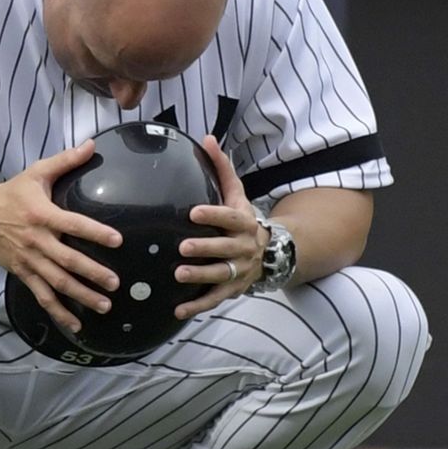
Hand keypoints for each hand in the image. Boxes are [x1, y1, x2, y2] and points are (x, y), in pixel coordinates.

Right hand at [0, 140, 122, 332]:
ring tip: (104, 305)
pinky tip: (76, 325)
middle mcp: (37, 240)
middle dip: (92, 273)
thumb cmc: (12, 193)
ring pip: (57, 282)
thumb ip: (66, 161)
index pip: (73, 224)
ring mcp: (29, 260)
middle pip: (67, 260)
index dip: (95, 232)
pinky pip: (42, 296)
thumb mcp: (37, 173)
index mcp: (42, 214)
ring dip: (81, 295)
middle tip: (115, 284)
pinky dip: (58, 311)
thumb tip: (93, 144)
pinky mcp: (23, 273)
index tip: (117, 241)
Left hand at [173, 135, 264, 318]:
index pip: (229, 217)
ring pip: (220, 275)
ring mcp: (239, 270)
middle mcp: (244, 247)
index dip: (213, 215)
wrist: (269, 251)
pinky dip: (197, 306)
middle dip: (206, 249)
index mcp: (243, 222)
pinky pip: (214, 299)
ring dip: (199, 277)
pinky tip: (178, 310)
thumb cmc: (241, 218)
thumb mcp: (236, 193)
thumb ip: (222, 168)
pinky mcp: (232, 289)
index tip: (192, 213)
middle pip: (225, 249)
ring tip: (178, 275)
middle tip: (183, 248)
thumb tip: (207, 137)